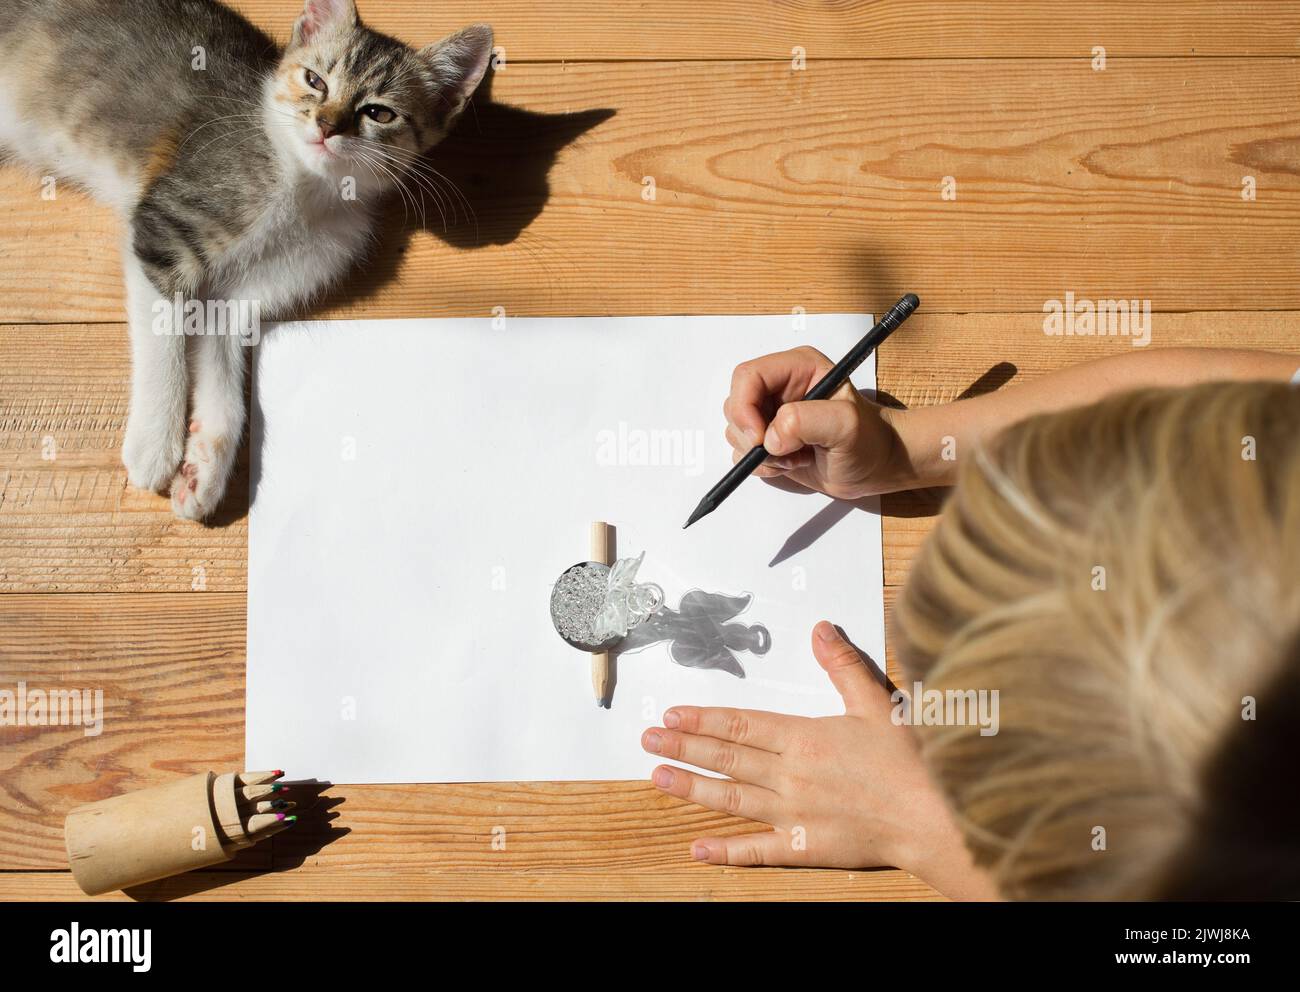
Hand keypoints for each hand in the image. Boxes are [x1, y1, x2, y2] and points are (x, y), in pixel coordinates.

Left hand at [642, 621, 997, 898]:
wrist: (936, 817)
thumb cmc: (911, 762)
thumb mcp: (877, 704)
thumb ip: (843, 666)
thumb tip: (820, 628)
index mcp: (805, 737)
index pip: (741, 724)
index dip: (703, 720)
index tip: (671, 715)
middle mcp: (790, 775)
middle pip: (727, 759)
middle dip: (683, 748)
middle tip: (646, 742)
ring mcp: (794, 815)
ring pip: (731, 800)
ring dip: (692, 788)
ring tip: (657, 778)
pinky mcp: (805, 848)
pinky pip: (757, 851)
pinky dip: (725, 851)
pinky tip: (696, 847)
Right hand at [723, 346, 914, 497]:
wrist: (877, 465)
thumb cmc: (870, 440)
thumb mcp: (846, 425)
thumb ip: (806, 421)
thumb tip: (771, 436)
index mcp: (797, 367)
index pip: (748, 376)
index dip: (744, 407)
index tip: (759, 437)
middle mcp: (780, 387)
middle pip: (736, 404)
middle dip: (754, 435)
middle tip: (785, 451)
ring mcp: (773, 414)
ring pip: (737, 431)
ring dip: (761, 454)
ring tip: (797, 457)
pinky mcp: (770, 439)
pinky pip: (743, 453)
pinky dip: (763, 466)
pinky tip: (792, 463)